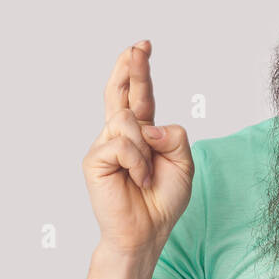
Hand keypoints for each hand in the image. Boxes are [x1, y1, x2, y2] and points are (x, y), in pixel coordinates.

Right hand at [83, 41, 193, 255]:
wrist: (146, 232)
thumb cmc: (162, 201)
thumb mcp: (183, 164)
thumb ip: (175, 137)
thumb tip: (149, 124)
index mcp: (143, 134)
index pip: (139, 96)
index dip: (139, 71)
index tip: (142, 46)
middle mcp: (121, 134)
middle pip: (122, 93)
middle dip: (130, 68)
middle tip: (138, 47)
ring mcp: (105, 145)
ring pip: (129, 120)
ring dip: (145, 149)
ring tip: (146, 176)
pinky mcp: (95, 159)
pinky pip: (122, 144)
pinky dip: (137, 162)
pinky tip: (137, 180)